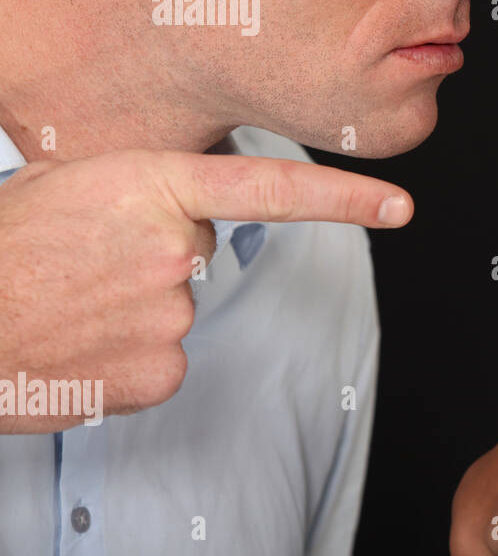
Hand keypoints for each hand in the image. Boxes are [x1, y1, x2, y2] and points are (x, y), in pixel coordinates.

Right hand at [0, 149, 411, 432]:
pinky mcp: (158, 372)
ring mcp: (170, 314)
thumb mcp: (71, 183)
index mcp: (153, 187)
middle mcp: (174, 247)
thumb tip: (184, 216)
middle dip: (157, 257)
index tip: (400, 205)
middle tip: (89, 262)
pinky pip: (161, 359)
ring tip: (73, 301)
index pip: (272, 189)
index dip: (345, 198)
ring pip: (176, 308)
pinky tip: (82, 342)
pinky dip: (127, 356)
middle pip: (199, 253)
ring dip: (136, 308)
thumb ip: (144, 189)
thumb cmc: (1, 247)